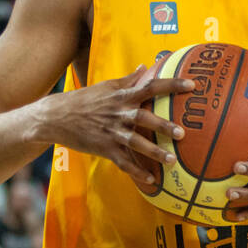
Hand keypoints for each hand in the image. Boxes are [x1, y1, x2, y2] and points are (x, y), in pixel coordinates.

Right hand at [38, 63, 192, 189]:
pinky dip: (137, 172)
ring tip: (172, 161)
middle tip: (182, 133)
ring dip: (154, 153)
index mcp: (122, 96)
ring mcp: (111, 132)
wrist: (55, 117)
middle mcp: (119, 113)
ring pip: (136, 143)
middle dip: (163, 126)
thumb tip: (146, 67)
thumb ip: (128, 79)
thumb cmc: (84, 100)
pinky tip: (152, 180)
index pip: (151, 87)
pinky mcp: (104, 148)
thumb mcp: (106, 86)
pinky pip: (123, 162)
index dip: (172, 84)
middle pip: (145, 118)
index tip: (193, 85)